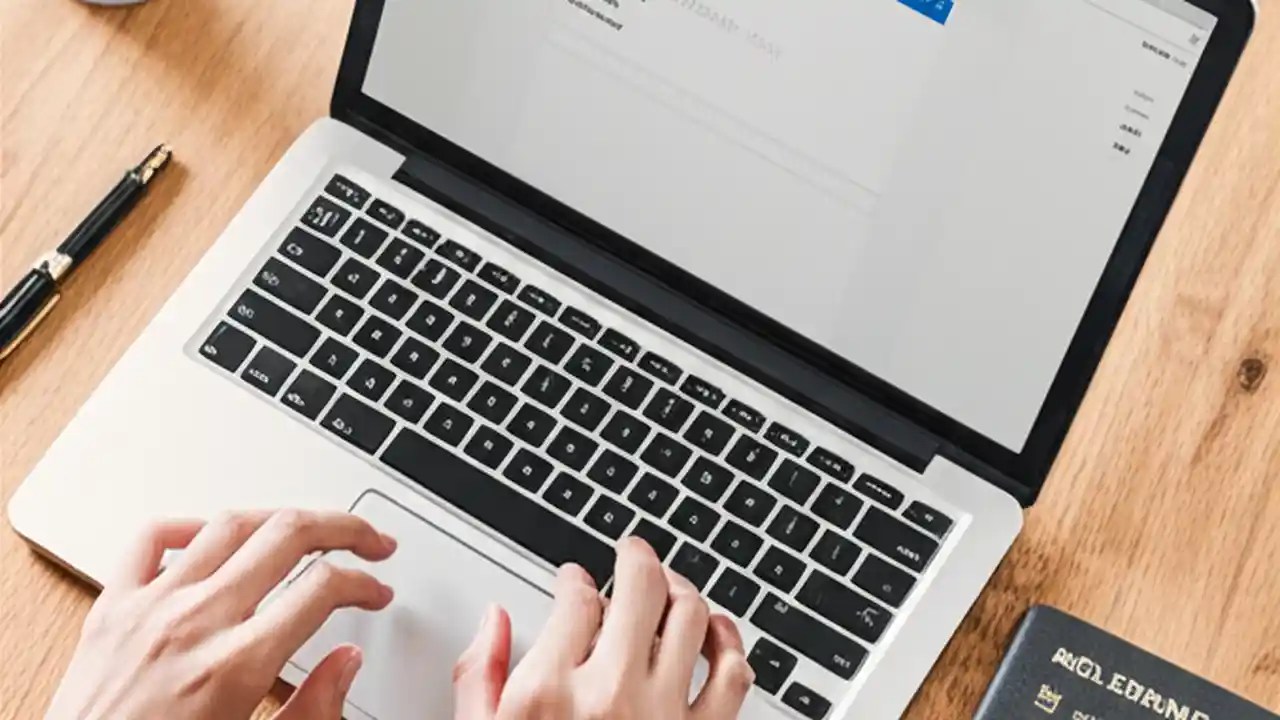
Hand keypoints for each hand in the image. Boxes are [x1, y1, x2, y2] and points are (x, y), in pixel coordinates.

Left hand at [46, 510, 398, 719]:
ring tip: (307, 527)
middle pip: (288, 534)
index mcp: (236, 666)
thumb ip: (312, 710)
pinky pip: (151, 537)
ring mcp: (150, 607)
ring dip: (281, 516)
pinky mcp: (112, 607)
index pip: (323, 589)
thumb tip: (346, 663)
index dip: (364, 582)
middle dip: (344, 528)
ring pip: (231, 523)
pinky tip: (215, 536)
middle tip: (367, 540)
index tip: (376, 590)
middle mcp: (195, 623)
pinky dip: (191, 525)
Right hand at [452, 538, 755, 719]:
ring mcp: (662, 717)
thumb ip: (481, 678)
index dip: (576, 578)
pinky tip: (719, 633)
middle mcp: (610, 693)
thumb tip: (493, 621)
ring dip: (685, 590)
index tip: (576, 580)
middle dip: (637, 557)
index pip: (575, 599)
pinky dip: (730, 642)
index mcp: (548, 693)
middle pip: (641, 587)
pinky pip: (732, 674)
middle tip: (633, 552)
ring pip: (692, 617)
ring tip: (674, 586)